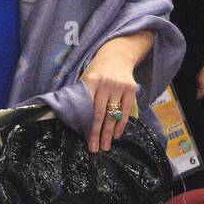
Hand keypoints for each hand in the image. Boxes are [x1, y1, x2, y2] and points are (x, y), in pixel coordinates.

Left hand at [80, 38, 142, 152]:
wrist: (117, 55)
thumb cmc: (97, 70)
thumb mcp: (86, 77)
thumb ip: (82, 94)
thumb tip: (72, 116)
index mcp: (91, 82)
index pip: (88, 108)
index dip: (86, 125)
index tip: (85, 139)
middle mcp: (106, 84)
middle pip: (100, 114)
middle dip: (97, 133)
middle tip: (95, 149)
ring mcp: (119, 87)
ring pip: (114, 114)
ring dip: (109, 132)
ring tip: (106, 147)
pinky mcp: (131, 89)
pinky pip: (126, 111)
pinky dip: (122, 124)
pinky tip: (117, 135)